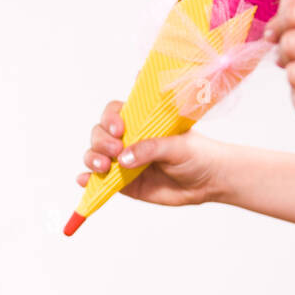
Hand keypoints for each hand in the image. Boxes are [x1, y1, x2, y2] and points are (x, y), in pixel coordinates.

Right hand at [77, 99, 229, 206]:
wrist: (209, 181)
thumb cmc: (198, 154)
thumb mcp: (178, 146)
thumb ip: (151, 148)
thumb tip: (124, 159)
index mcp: (142, 121)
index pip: (115, 112)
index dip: (111, 118)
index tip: (119, 129)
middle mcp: (129, 138)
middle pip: (100, 133)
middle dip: (101, 141)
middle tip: (115, 151)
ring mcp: (124, 160)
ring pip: (96, 155)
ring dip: (92, 158)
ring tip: (104, 166)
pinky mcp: (123, 183)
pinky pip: (99, 180)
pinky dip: (87, 179)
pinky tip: (85, 180)